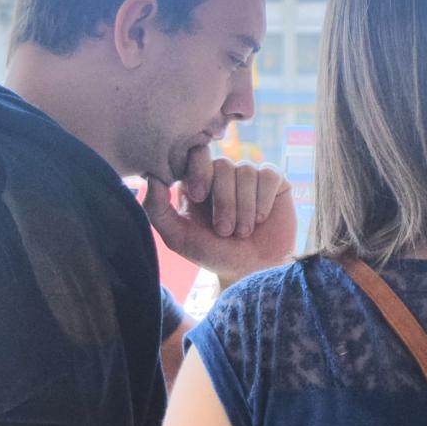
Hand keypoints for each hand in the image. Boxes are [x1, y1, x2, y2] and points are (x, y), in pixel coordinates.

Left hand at [143, 150, 296, 287]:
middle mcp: (223, 175)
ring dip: (244, 208)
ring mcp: (250, 177)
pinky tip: (261, 219)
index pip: (196, 154)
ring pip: (246, 172)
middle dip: (224, 201)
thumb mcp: (178, 237)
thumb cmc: (213, 255)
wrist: (252, 271)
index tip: (198, 196)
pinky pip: (268, 176)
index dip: (198, 170)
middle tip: (224, 231)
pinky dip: (263, 200)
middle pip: (222, 165)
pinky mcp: (274, 182)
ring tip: (243, 231)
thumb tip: (152, 177)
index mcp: (198, 181)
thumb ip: (157, 209)